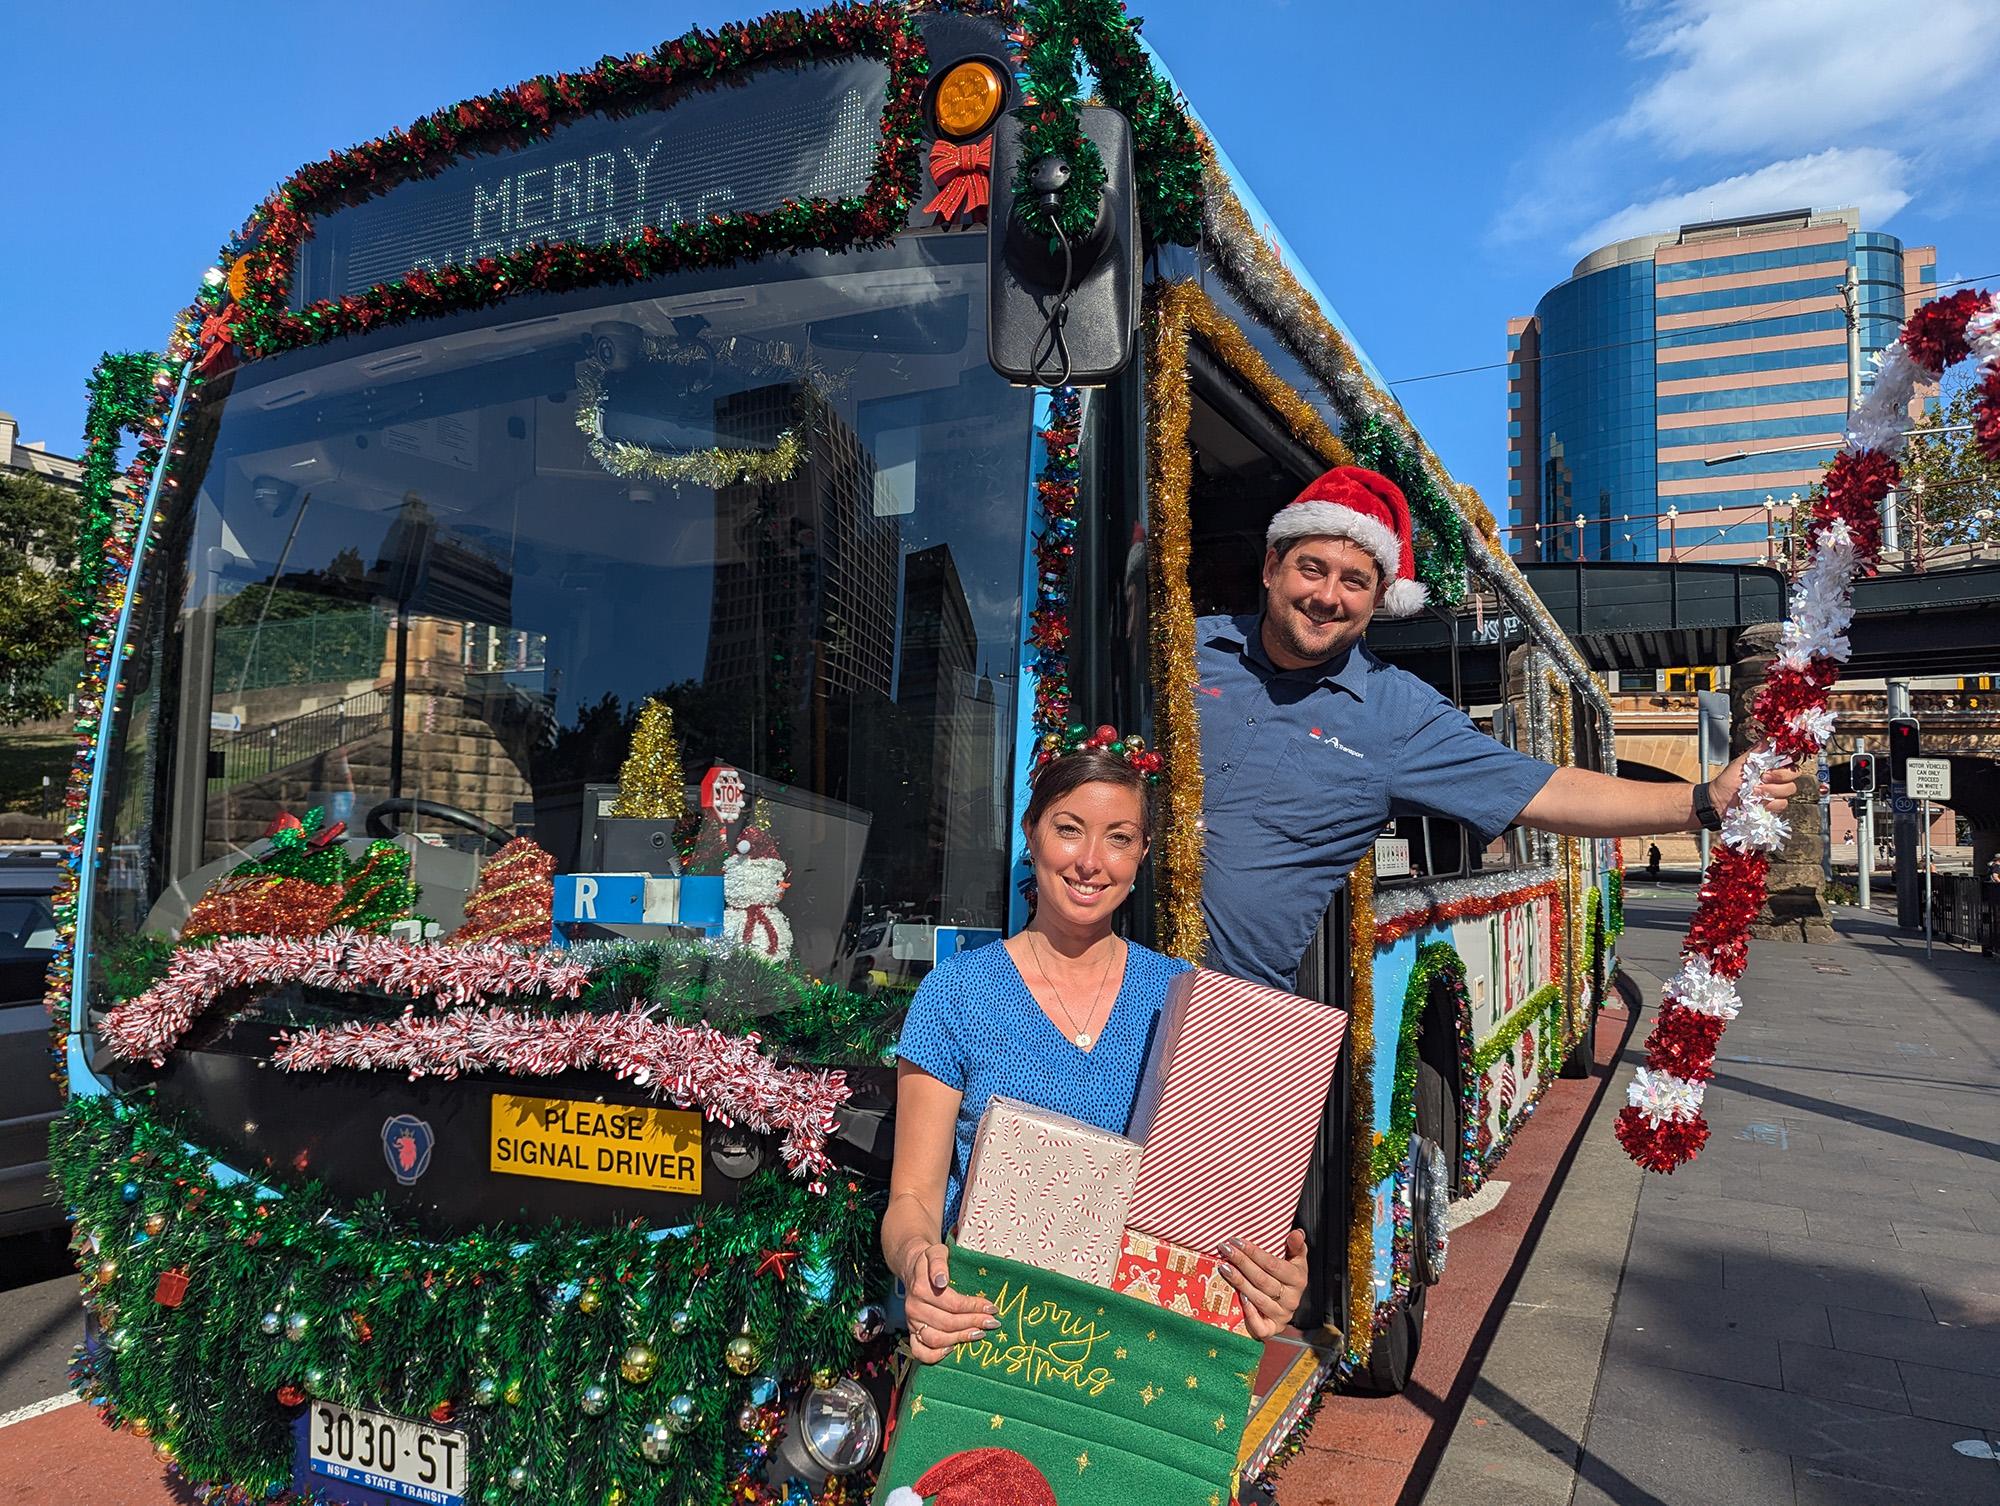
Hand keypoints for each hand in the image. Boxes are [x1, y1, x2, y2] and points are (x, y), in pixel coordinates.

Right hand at [893, 1238, 996, 1363]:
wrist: (912, 1266)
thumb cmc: (930, 1260)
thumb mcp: (936, 1252)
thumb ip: (939, 1263)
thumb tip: (941, 1281)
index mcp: (921, 1288)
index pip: (953, 1304)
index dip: (974, 1307)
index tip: (992, 1308)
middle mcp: (914, 1307)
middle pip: (948, 1323)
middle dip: (973, 1323)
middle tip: (992, 1323)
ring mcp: (912, 1322)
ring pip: (936, 1339)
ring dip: (960, 1339)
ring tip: (979, 1334)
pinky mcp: (911, 1332)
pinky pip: (919, 1351)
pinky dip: (935, 1355)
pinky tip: (952, 1349)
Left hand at [1218, 1229, 1309, 1339]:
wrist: (1284, 1306)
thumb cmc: (1286, 1277)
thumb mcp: (1295, 1259)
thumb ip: (1295, 1246)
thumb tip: (1296, 1233)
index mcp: (1298, 1279)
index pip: (1273, 1265)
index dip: (1253, 1252)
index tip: (1236, 1241)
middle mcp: (1292, 1299)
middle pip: (1262, 1280)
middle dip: (1241, 1262)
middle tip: (1224, 1249)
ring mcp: (1282, 1316)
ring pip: (1257, 1298)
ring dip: (1239, 1282)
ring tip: (1223, 1267)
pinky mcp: (1272, 1330)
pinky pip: (1259, 1324)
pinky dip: (1249, 1312)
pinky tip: (1238, 1297)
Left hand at [1709, 743, 1798, 816]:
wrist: (1720, 800)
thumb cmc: (1728, 780)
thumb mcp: (1739, 762)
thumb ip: (1756, 751)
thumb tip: (1769, 737)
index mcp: (1770, 763)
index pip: (1790, 758)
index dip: (1789, 759)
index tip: (1776, 763)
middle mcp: (1777, 776)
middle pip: (1794, 773)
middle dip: (1779, 775)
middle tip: (1763, 777)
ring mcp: (1776, 791)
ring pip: (1790, 788)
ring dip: (1771, 790)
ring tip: (1755, 791)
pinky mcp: (1774, 804)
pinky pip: (1782, 803)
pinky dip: (1770, 803)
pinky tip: (1759, 801)